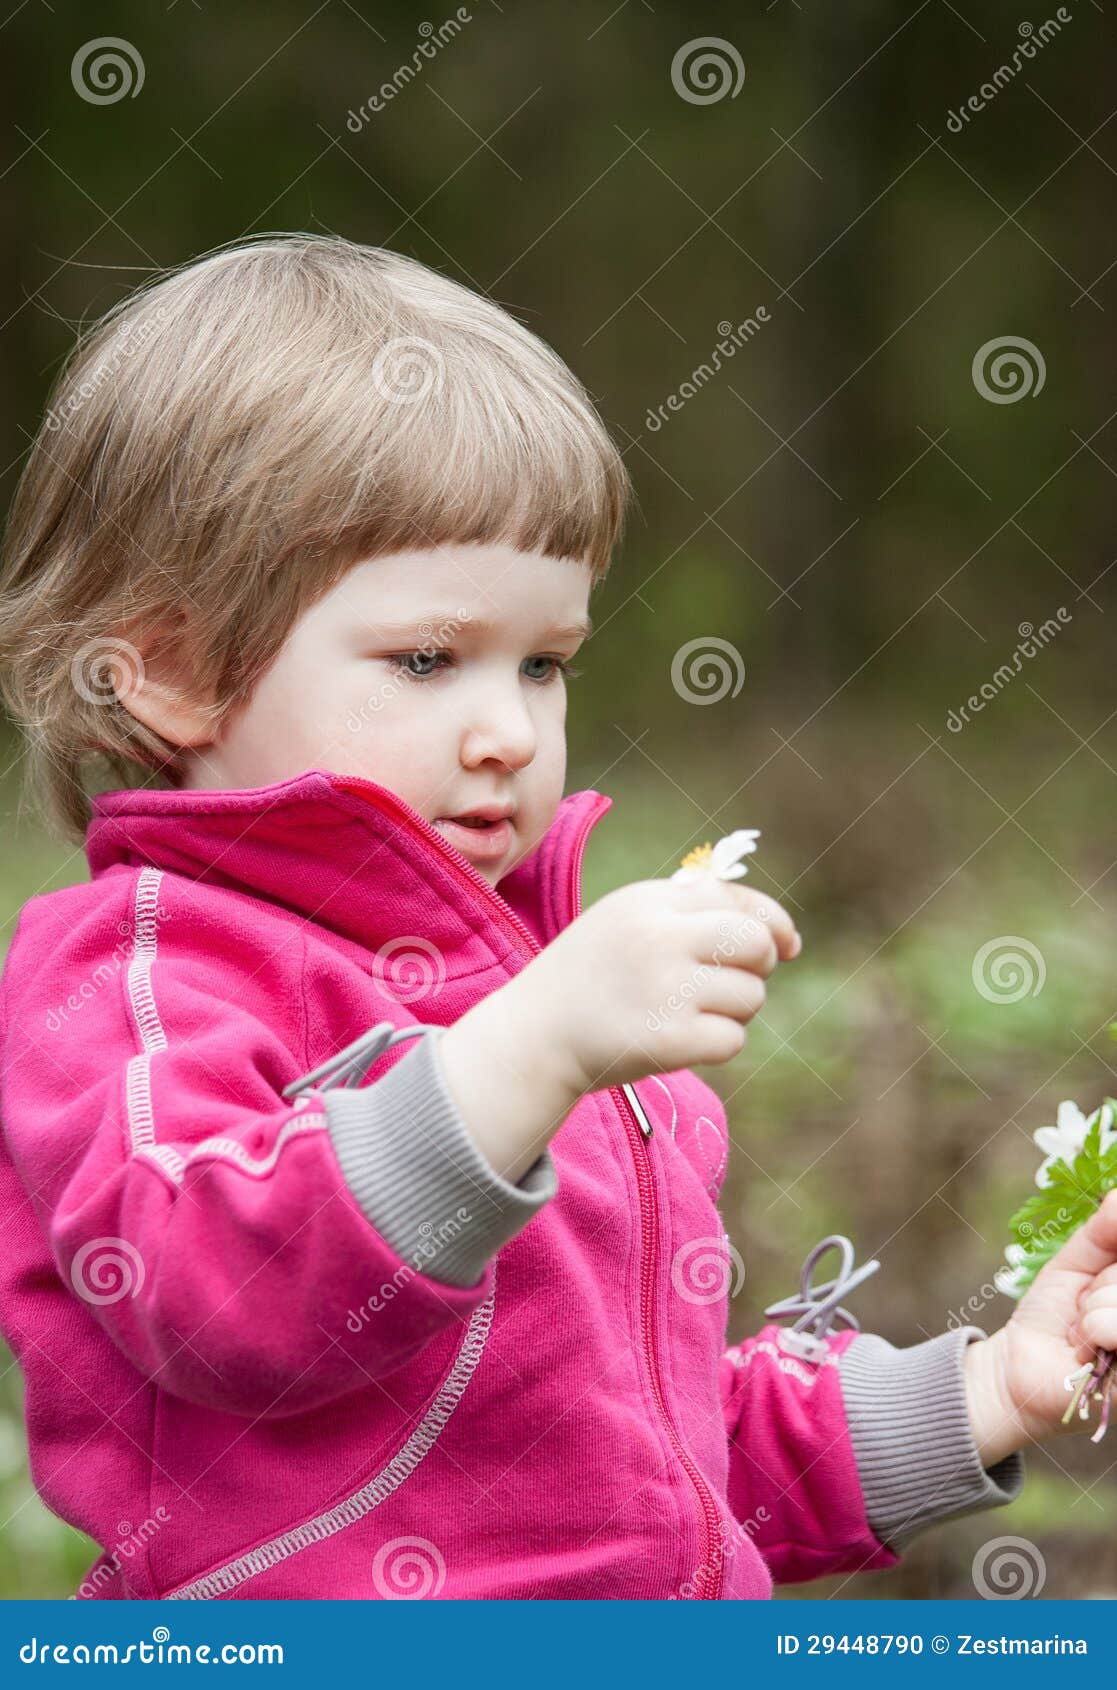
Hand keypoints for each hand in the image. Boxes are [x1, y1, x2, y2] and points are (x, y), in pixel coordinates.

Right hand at [498, 875, 801, 1098]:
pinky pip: (732, 1039)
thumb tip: (777, 935)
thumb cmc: (589, 978)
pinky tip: (681, 1042)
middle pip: (755, 943)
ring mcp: (664, 989)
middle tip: (736, 983)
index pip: (735, 898)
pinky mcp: (668, 1039)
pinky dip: (717, 1045)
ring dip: (732, 1011)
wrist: (533, 1036)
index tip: (787, 946)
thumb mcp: (626, 921)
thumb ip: (687, 914)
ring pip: (750, 996)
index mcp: (648, 901)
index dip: (773, 923)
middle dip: (761, 964)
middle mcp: (658, 937)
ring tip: (687, 1014)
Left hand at [963, 1189, 1116, 1464]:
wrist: (1021, 1364)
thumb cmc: (1052, 1312)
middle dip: (1103, 1288)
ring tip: (1083, 1333)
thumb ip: (1104, 1230)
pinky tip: (1086, 1349)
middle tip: (1083, 1308)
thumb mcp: (1076, 1261)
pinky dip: (1099, 1332)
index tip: (1094, 1275)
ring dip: (1095, 1313)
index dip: (1110, 1266)